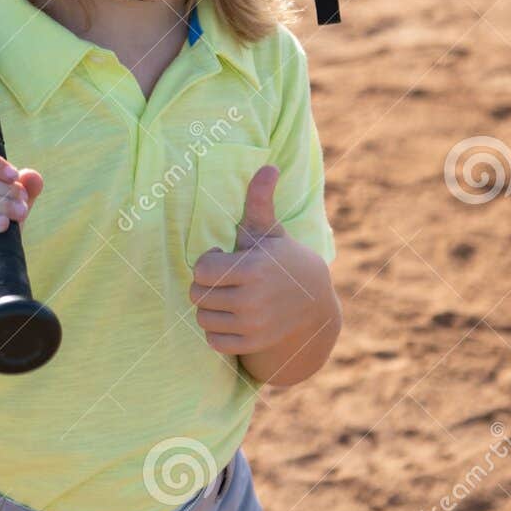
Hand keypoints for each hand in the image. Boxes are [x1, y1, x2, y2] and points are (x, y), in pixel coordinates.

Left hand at [188, 165, 331, 354]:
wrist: (313, 302)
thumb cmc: (282, 259)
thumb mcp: (269, 230)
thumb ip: (260, 200)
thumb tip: (269, 166)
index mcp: (252, 268)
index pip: (200, 268)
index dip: (207, 260)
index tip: (221, 255)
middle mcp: (252, 300)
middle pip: (197, 294)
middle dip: (205, 284)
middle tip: (223, 278)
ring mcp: (253, 325)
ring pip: (202, 318)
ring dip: (209, 308)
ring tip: (228, 296)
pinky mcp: (252, 344)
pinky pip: (213, 341)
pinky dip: (216, 331)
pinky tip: (231, 316)